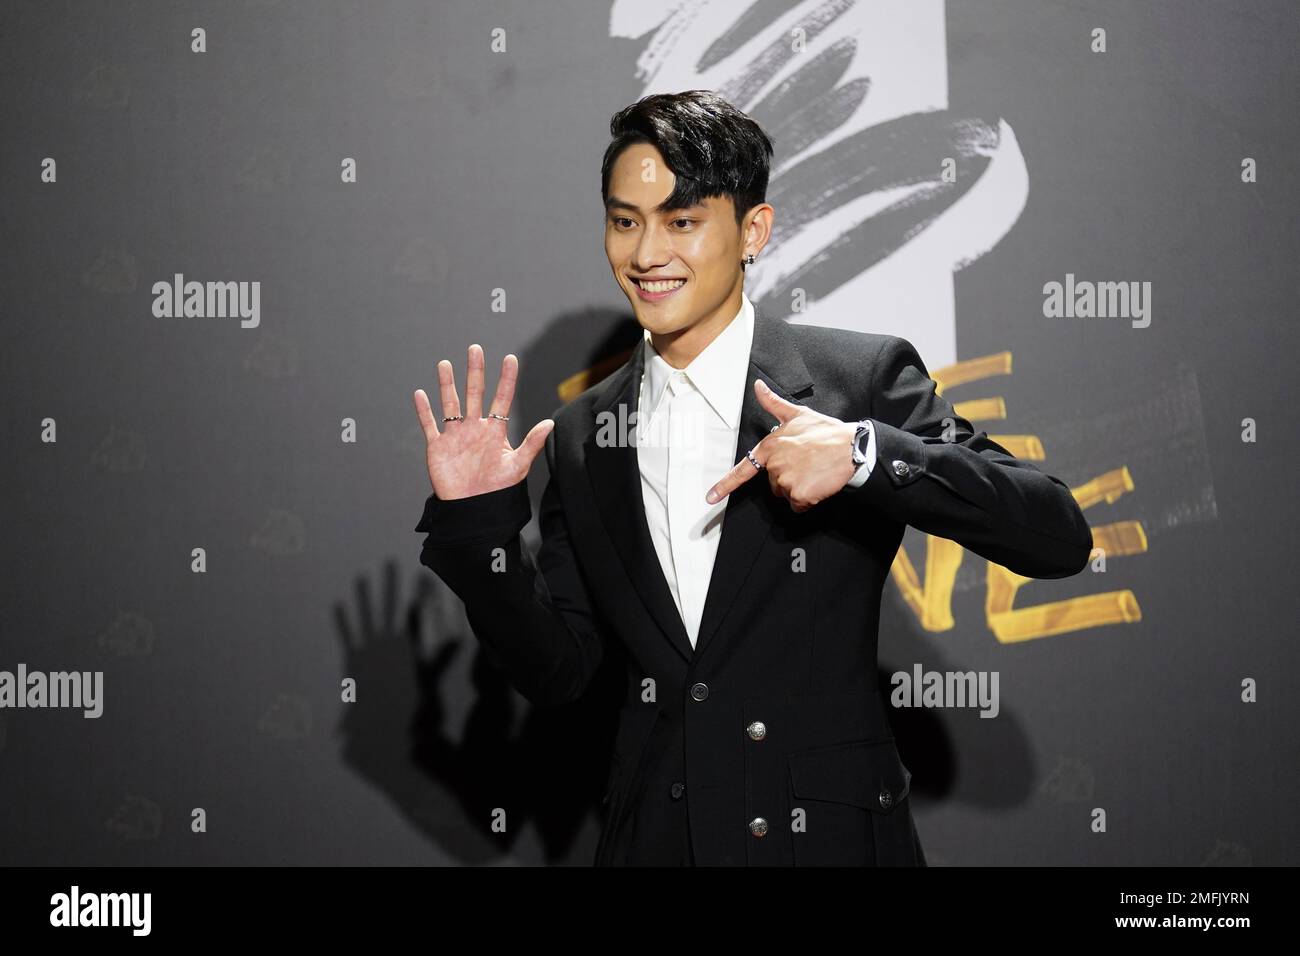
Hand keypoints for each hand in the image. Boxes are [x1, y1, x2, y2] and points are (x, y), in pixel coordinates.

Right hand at [412, 343, 553, 499]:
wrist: (473, 510)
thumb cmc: (498, 491)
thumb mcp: (518, 466)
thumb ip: (532, 444)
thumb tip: (550, 423)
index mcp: (495, 431)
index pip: (502, 399)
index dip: (506, 379)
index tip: (510, 358)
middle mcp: (475, 428)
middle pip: (475, 394)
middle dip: (475, 371)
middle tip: (475, 349)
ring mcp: (456, 436)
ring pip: (450, 404)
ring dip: (448, 385)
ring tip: (446, 364)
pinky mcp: (438, 447)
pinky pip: (429, 425)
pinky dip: (424, 411)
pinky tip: (421, 394)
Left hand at [705, 379, 857, 512]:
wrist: (850, 447)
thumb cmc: (826, 432)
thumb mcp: (798, 414)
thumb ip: (773, 403)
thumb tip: (758, 386)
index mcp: (770, 447)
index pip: (743, 469)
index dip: (725, 485)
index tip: (710, 497)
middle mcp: (774, 465)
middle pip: (774, 483)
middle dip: (789, 477)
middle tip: (807, 464)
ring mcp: (785, 481)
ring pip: (786, 494)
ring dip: (799, 488)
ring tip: (814, 472)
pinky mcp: (799, 495)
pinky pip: (799, 505)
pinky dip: (808, 499)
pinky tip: (818, 484)